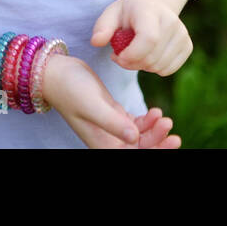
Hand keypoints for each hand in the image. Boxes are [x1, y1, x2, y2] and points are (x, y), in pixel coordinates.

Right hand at [42, 55, 178, 147]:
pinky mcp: (112, 114)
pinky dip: (146, 120)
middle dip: (157, 140)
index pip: (133, 154)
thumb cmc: (69, 88)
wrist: (54, 71)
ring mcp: (110, 127)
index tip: (172, 137)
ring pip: (139, 137)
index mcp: (102, 143)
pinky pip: (134, 124)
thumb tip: (135, 139)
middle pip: (139, 148)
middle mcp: (107, 139)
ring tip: (161, 115)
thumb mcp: (92, 105)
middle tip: (169, 124)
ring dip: (153, 129)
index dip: (155, 149)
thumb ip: (113, 123)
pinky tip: (154, 111)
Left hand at [90, 0, 192, 75]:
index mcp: (150, 12)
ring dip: (142, 67)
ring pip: (160, 67)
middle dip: (131, 63)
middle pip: (152, 57)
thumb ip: (102, 27)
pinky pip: (168, 70)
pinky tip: (147, 55)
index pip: (149, 39)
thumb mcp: (111, 14)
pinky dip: (155, 68)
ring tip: (133, 54)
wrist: (153, 4)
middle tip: (120, 56)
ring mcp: (182, 34)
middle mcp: (171, 22)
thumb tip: (96, 42)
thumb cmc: (128, 11)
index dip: (132, 55)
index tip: (117, 57)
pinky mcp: (187, 46)